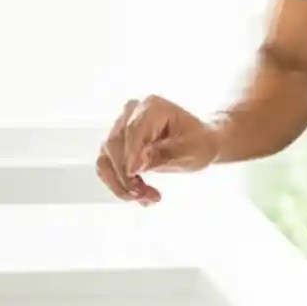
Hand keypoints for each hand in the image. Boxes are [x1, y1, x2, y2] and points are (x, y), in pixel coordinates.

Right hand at [94, 95, 219, 204]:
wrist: (200, 143)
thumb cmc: (198, 142)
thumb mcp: (190, 150)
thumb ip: (163, 155)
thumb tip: (134, 165)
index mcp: (153, 107)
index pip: (133, 130)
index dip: (131, 153)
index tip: (134, 175)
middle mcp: (132, 113)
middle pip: (114, 145)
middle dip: (126, 175)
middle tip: (145, 195)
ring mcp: (121, 128)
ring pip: (106, 159)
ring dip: (121, 184)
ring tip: (145, 198)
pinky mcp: (116, 146)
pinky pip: (106, 167)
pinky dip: (118, 185)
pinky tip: (138, 196)